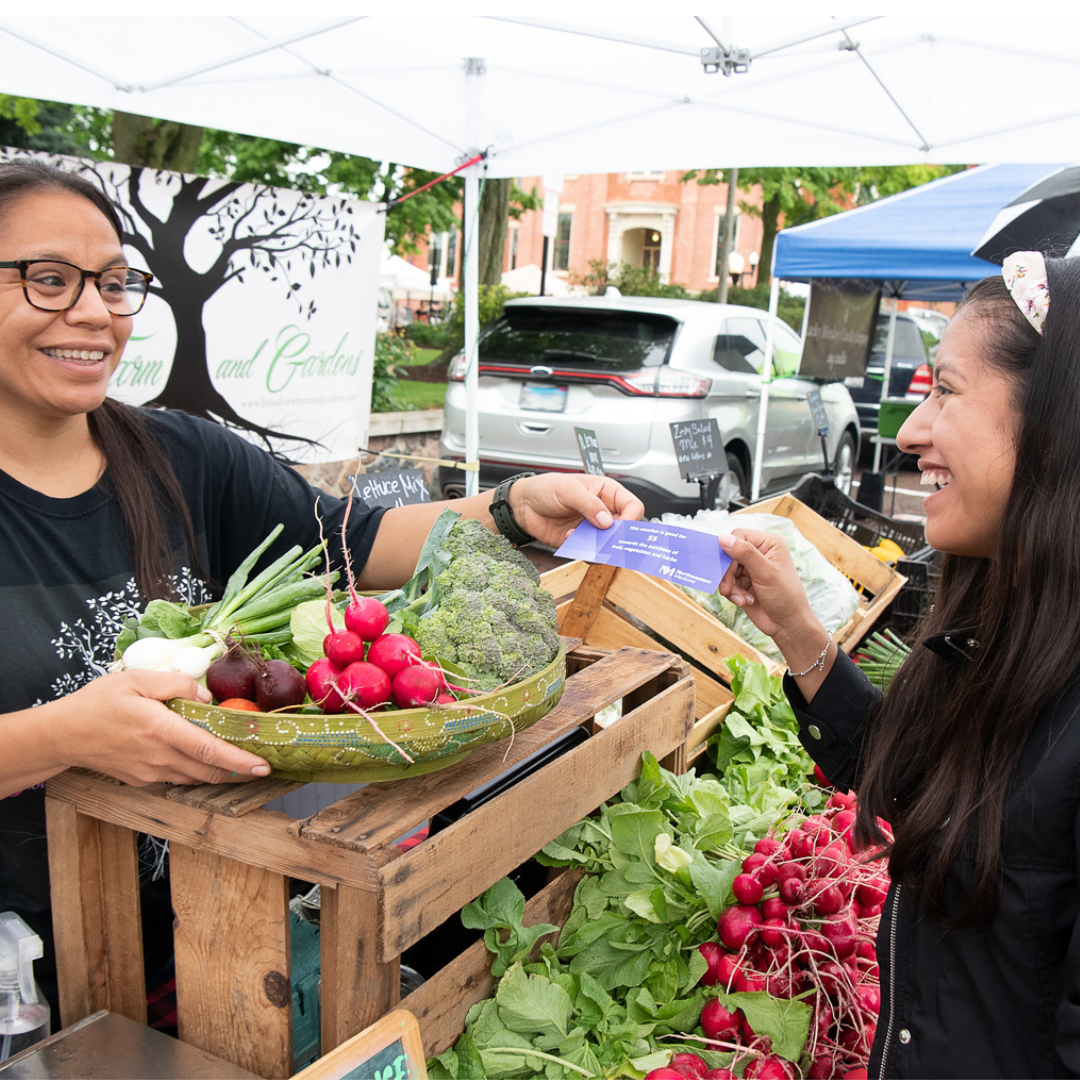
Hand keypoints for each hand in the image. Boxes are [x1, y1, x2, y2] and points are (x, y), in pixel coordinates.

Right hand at [49, 670, 271, 786]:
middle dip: (239, 772)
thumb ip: (175, 684)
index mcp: (160, 730)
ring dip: (219, 774)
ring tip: (241, 765)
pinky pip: (176, 778)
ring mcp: (149, 772)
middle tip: (263, 767)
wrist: (61, 734)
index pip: (208, 751)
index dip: (239, 761)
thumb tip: (204, 695)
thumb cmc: (98, 702)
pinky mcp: (141, 779)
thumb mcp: (136, 679)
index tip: (263, 765)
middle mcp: (158, 757)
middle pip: (208, 771)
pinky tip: (203, 761)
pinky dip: (195, 772)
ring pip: (194, 778)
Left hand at [509, 473, 644, 547]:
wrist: (524, 505)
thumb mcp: (569, 490)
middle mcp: (604, 511)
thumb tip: (607, 521)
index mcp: (607, 492)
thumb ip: (589, 504)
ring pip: (609, 545)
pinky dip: (584, 551)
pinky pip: (591, 553)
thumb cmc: (546, 488)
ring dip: (598, 546)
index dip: (630, 519)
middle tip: (603, 541)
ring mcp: (593, 528)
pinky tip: (569, 537)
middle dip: (615, 537)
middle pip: (623, 530)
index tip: (619, 528)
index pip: (632, 507)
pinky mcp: (581, 542)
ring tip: (580, 538)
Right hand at [717, 528, 818, 643]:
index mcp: (769, 544)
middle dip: (728, 573)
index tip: (724, 566)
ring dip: (730, 586)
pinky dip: (733, 593)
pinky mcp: (744, 583)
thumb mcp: (765, 573)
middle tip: (728, 588)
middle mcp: (759, 553)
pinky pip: (728, 583)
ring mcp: (751, 569)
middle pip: (729, 554)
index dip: (729, 550)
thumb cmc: (786, 596)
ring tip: (740, 599)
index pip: (739, 536)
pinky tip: (744, 601)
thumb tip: (723, 537)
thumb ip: (745, 554)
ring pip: (726, 570)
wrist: (788, 625)